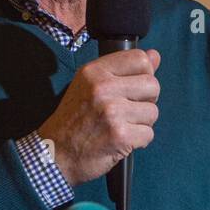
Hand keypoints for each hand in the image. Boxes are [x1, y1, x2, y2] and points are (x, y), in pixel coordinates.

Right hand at [36, 48, 160, 185]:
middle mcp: (102, 88)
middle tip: (128, 111)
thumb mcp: (90, 85)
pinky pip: (148, 134)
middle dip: (146, 101)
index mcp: (94, 71)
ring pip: (153, 112)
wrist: (56, 154)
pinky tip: (121, 140)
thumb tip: (154, 55)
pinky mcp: (120, 135)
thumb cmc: (74, 120)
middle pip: (152, 85)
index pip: (140, 59)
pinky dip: (139, 141)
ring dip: (142, 123)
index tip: (134, 88)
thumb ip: (123, 69)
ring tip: (121, 126)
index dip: (144, 74)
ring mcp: (112, 112)